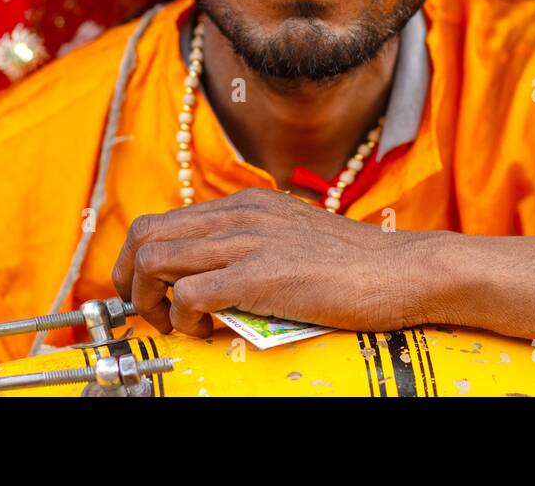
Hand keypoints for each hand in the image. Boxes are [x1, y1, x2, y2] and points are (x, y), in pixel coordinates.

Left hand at [112, 188, 444, 336]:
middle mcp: (240, 214)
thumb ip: (254, 245)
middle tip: (152, 313)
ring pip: (156, 259)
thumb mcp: (293, 238)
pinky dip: (183, 318)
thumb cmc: (356, 265)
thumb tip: (218, 274)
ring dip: (152, 302)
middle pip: (145, 234)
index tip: (149, 293)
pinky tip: (208, 330)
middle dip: (131, 280)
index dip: (141, 261)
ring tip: (179, 324)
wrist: (402, 270)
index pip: (163, 221)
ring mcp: (249, 241)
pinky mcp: (260, 275)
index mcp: (246, 204)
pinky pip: (189, 293)